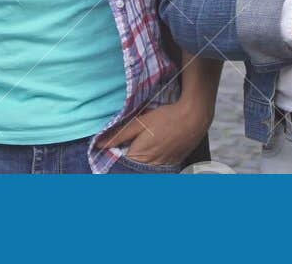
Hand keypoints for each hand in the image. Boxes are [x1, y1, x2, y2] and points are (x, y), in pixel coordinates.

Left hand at [94, 99, 212, 165]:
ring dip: (139, 169)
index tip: (107, 162)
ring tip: (136, 158)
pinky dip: (152, 167)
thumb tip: (98, 144)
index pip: (121, 168)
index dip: (113, 165)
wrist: (193, 117)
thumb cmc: (165, 118)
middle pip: (133, 173)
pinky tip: (152, 157)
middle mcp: (152, 166)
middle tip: (121, 159)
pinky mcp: (174, 164)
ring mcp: (164, 167)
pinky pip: (158, 170)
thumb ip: (119, 135)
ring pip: (146, 173)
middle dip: (126, 168)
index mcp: (140, 156)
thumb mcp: (139, 122)